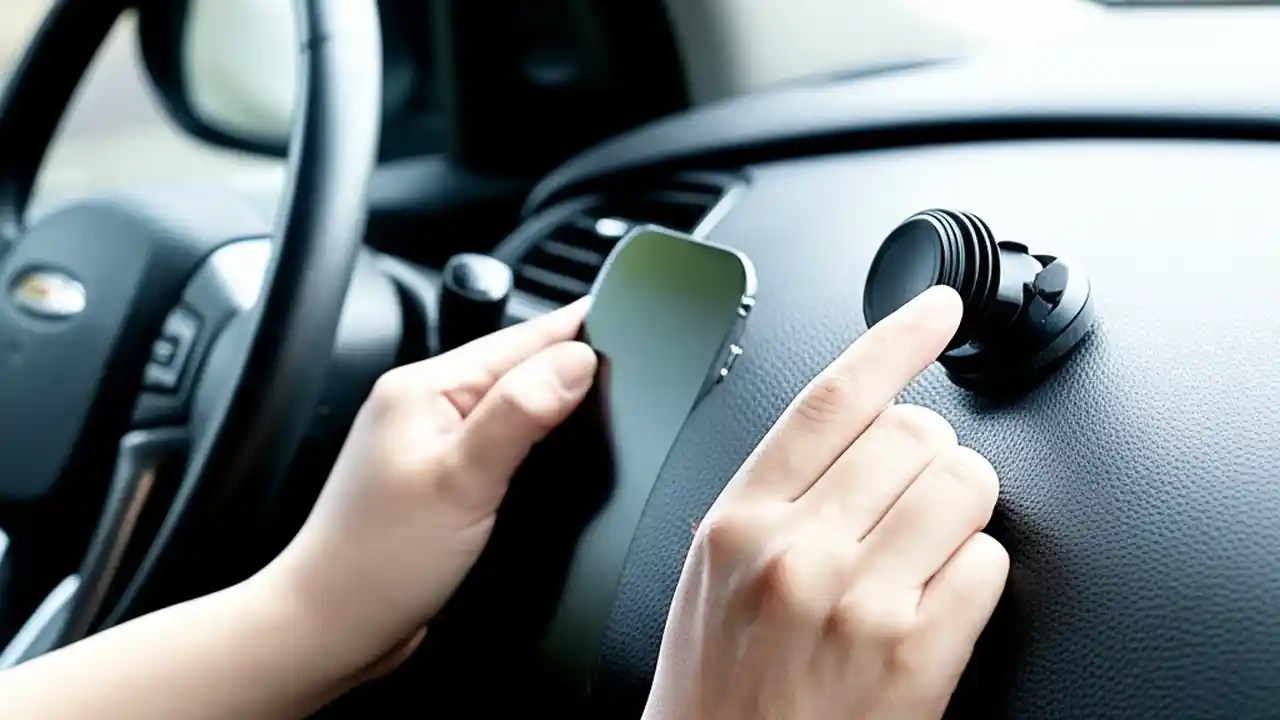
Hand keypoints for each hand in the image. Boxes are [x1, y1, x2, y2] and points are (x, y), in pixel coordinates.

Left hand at [262, 301, 597, 680]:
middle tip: (625, 353)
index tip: (623, 316)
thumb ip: (520, 413)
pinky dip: (526, 434)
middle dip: (566, 358)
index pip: (518, 339)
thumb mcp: (461, 481)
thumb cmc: (377, 563)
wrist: (328, 628)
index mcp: (423, 388)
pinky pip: (492, 438)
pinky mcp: (433, 476)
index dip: (575, 329)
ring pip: (504, 401)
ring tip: (596, 390)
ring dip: (547, 396)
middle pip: (512, 363)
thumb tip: (577, 360)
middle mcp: (419, 404)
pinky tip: (546, 447)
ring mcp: (424, 440)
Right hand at [643, 286, 1007, 719]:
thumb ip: (776, 494)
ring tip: (922, 548)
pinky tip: (935, 598)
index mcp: (739, 520)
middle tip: (908, 496)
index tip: (936, 308)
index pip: (832, 399)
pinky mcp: (917, 653)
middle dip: (929, 453)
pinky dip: (975, 570)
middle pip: (915, 435)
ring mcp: (861, 601)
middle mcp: (798, 551)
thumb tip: (862, 433)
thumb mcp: (714, 570)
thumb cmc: (716, 686)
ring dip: (958, 507)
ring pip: (963, 486)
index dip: (895, 338)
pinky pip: (989, 562)